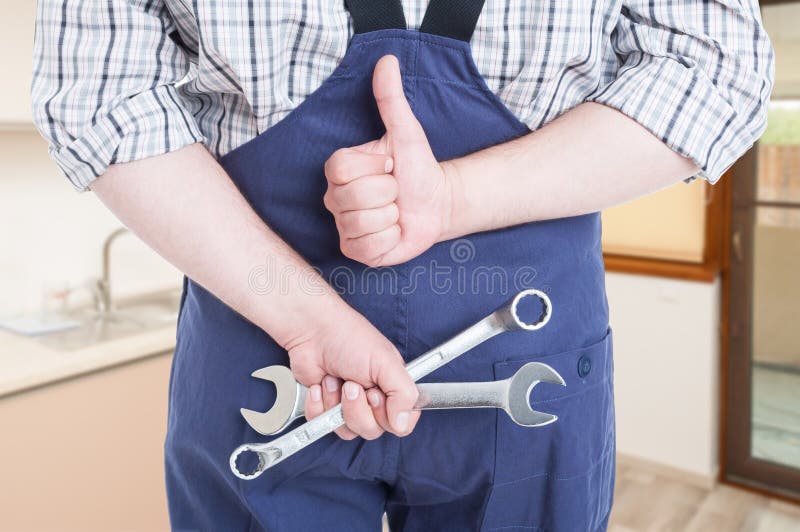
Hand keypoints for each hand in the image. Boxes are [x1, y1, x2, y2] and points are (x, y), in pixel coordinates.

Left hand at [285, 300, 419, 439]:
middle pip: (372, 430)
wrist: (312, 333)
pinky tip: (320, 385)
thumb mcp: (385, 362)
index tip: (377, 395)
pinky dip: (319, 405)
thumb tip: (402, 425)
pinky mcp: (325, 408)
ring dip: (337, 404)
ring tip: (334, 379)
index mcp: (393, 388)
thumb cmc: (349, 339)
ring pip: (348, 430)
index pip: (402, 423)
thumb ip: (403, 394)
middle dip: (358, 408)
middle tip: (351, 384)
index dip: (389, 416)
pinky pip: (323, 425)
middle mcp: (373, 400)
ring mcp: (348, 406)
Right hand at [323, 54, 453, 266]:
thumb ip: (392, 99)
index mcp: (339, 169)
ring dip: (391, 217)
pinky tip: (394, 230)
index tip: (389, 165)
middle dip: (388, 193)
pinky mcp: (355, 252)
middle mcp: (334, 199)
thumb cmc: (417, 168)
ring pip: (364, 223)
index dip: (374, 168)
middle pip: (354, 198)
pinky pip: (370, 246)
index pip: (342, 170)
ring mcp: (343, 227)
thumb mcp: (406, 132)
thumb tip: (386, 61)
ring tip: (396, 210)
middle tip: (395, 191)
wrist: (436, 202)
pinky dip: (391, 239)